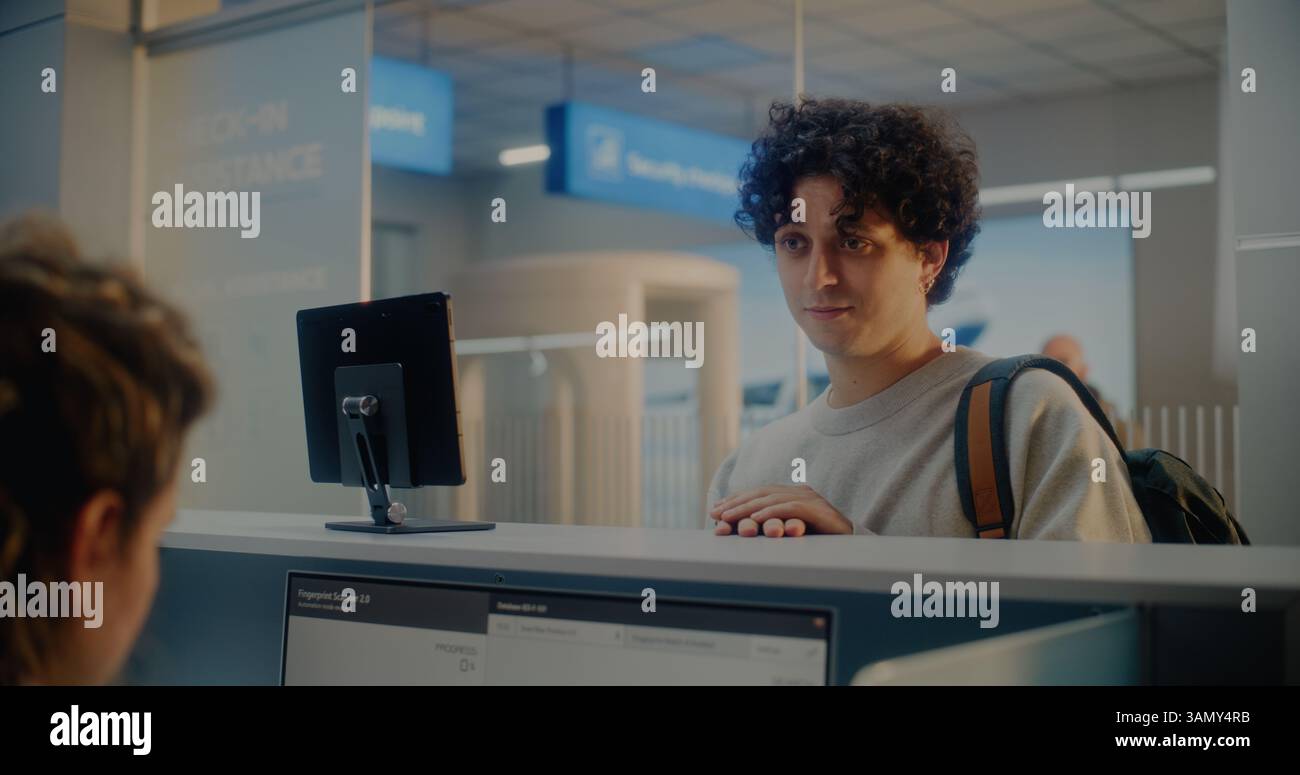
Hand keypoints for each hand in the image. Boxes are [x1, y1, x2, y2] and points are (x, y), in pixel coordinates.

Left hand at [709, 485, 852, 537]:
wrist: (855, 545)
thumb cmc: (824, 541)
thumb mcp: (795, 530)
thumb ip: (776, 525)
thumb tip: (748, 530)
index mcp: (793, 494)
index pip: (759, 494)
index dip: (736, 499)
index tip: (716, 509)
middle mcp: (799, 492)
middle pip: (761, 494)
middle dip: (735, 503)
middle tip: (715, 513)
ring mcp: (809, 498)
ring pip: (771, 499)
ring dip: (746, 508)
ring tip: (728, 516)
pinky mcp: (816, 508)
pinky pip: (789, 508)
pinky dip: (771, 512)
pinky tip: (755, 519)